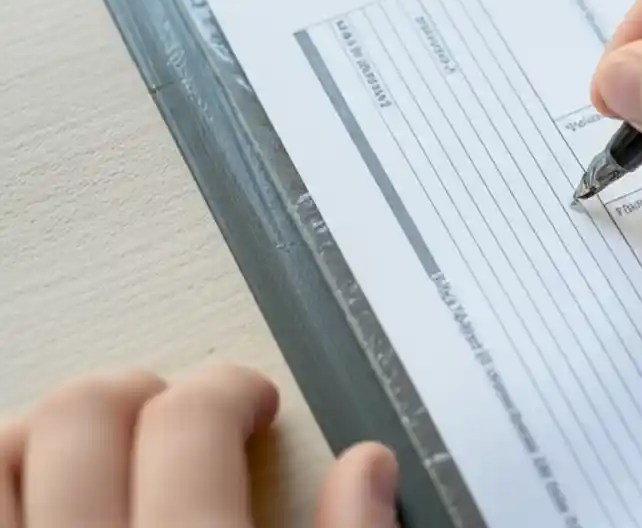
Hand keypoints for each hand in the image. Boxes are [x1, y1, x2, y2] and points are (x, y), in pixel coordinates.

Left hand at [0, 364, 398, 527]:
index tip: (250, 402)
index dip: (231, 389)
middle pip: (88, 413)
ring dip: (51, 425)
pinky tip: (40, 489)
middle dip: (143, 391)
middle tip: (179, 415)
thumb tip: (369, 468)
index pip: (191, 422)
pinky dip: (4, 469)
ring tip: (97, 445)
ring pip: (2, 448)